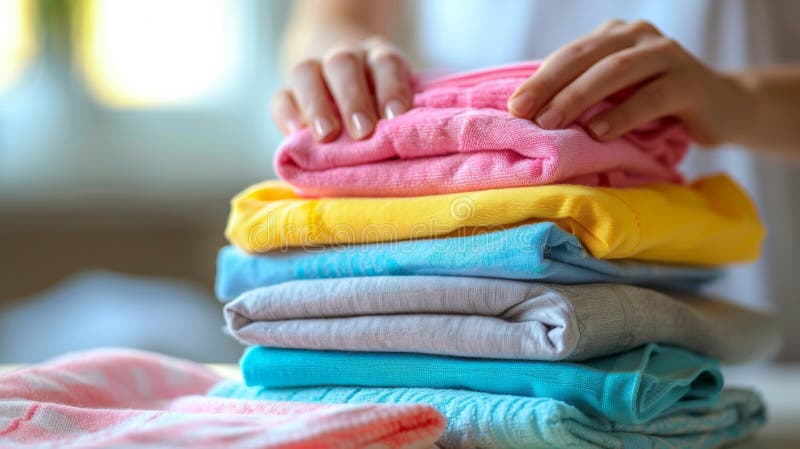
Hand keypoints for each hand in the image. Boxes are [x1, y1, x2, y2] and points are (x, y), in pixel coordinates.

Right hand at [271, 38, 412, 141]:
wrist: (345, 86)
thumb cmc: (382, 109)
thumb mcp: (395, 106)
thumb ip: (397, 121)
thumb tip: (402, 148)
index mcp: (377, 59)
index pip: (385, 63)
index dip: (392, 87)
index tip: (395, 116)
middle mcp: (345, 59)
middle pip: (344, 64)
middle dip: (353, 99)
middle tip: (363, 131)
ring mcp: (313, 72)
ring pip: (306, 72)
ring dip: (316, 104)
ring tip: (326, 135)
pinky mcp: (288, 93)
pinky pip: (281, 96)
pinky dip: (286, 113)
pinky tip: (295, 133)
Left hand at [507, 20, 754, 145]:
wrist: (725, 107)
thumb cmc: (656, 105)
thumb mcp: (616, 95)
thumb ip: (583, 95)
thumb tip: (529, 115)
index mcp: (615, 35)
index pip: (570, 53)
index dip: (540, 78)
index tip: (513, 106)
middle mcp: (640, 36)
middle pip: (587, 57)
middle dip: (551, 85)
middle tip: (525, 113)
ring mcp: (668, 55)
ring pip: (616, 71)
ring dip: (579, 97)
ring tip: (552, 123)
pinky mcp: (691, 82)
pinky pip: (652, 97)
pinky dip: (622, 115)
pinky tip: (599, 132)